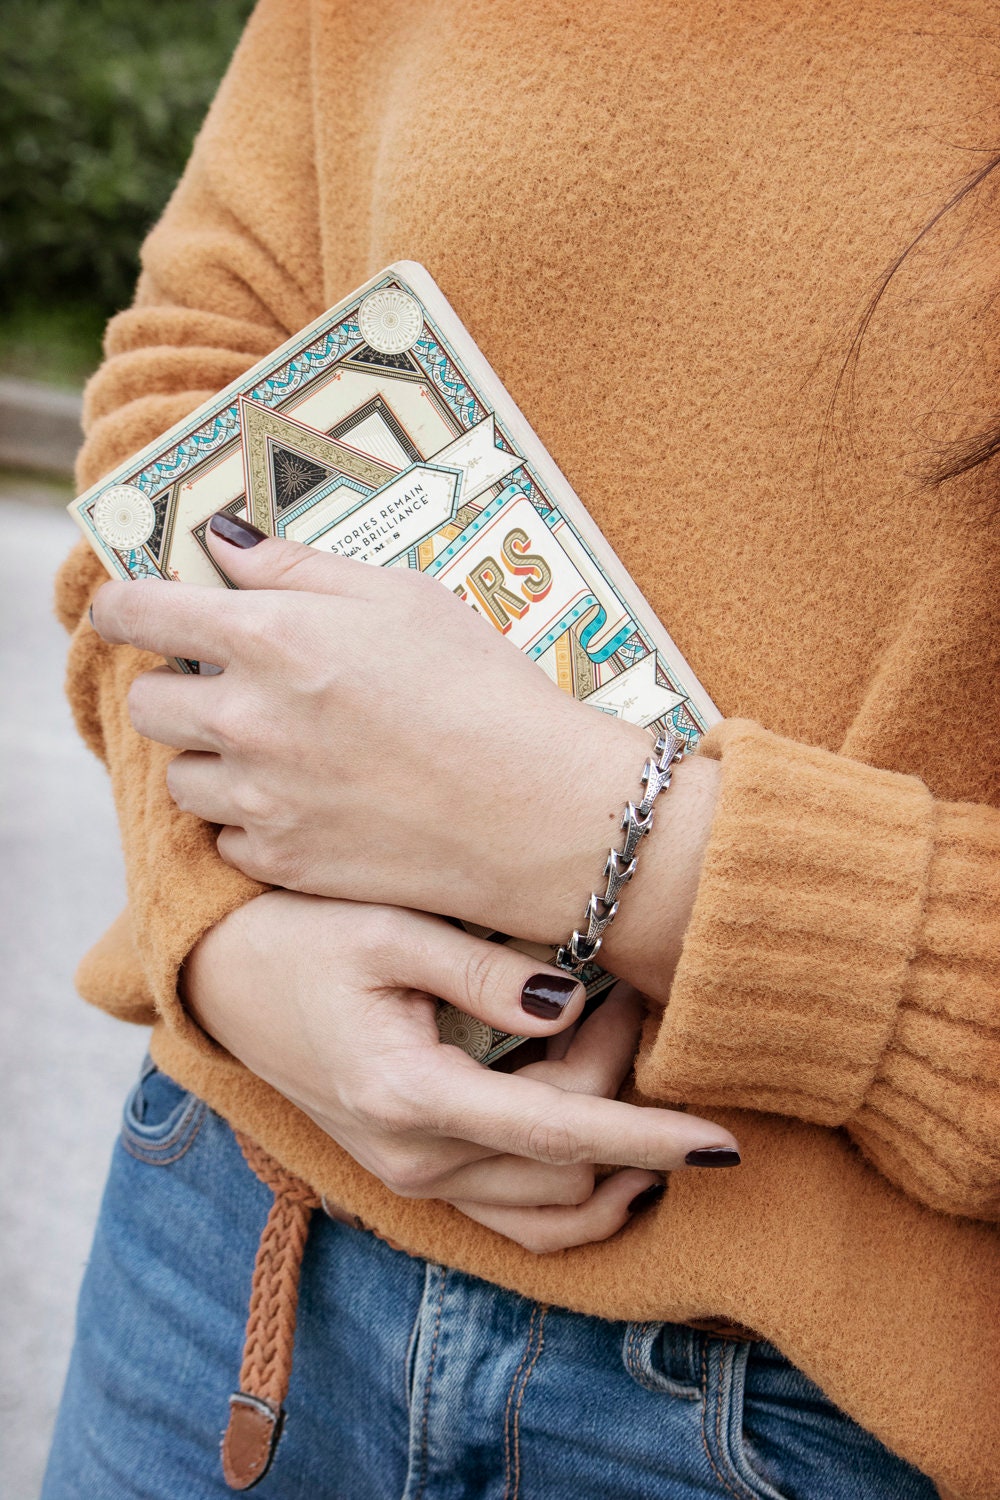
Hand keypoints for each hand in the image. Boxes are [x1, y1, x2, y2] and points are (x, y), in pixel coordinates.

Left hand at [94, 524, 720, 999]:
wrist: (540, 812)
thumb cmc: (485, 688)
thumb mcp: (405, 596)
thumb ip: (299, 567)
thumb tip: (225, 545)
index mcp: (269, 637)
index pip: (140, 613)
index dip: (123, 605)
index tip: (127, 608)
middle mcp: (246, 720)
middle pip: (146, 704)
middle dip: (172, 688)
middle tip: (226, 685)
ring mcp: (259, 799)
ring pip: (181, 778)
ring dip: (211, 759)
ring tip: (279, 750)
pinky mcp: (283, 863)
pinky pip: (228, 836)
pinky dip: (253, 819)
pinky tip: (311, 802)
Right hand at [184, 892, 740, 1251]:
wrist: (222, 979)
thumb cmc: (300, 939)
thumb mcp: (391, 931)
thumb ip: (486, 971)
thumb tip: (575, 1002)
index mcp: (411, 1096)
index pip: (560, 1136)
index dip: (650, 1138)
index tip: (724, 1138)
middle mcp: (414, 1159)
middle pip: (565, 1166)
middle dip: (621, 1094)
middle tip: (623, 995)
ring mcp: (410, 1177)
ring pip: (548, 1208)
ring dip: (605, 1148)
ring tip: (611, 1045)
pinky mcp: (412, 1172)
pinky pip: (515, 1215)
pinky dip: (572, 1187)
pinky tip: (601, 1133)